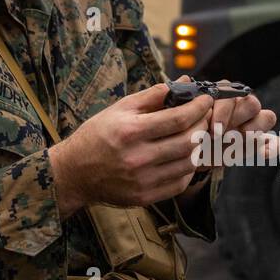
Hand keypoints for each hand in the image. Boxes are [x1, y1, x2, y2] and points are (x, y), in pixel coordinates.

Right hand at [48, 82, 212, 216]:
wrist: (73, 173)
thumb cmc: (96, 136)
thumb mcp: (120, 109)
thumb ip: (153, 95)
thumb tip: (184, 82)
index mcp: (131, 132)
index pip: (178, 118)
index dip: (199, 107)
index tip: (206, 100)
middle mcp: (138, 158)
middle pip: (188, 142)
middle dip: (203, 126)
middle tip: (205, 116)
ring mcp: (142, 180)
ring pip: (188, 164)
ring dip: (199, 148)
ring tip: (197, 135)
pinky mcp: (144, 197)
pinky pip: (180, 183)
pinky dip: (189, 169)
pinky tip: (185, 157)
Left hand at [182, 76, 277, 166]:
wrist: (188, 156)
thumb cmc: (184, 132)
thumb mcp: (179, 116)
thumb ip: (180, 96)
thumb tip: (184, 78)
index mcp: (222, 96)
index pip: (232, 92)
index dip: (224, 110)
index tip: (213, 129)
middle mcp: (240, 107)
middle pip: (251, 102)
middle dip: (238, 118)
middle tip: (221, 135)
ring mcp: (251, 124)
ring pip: (266, 117)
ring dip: (255, 129)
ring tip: (239, 141)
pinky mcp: (256, 142)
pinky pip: (272, 142)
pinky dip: (271, 147)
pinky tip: (264, 154)